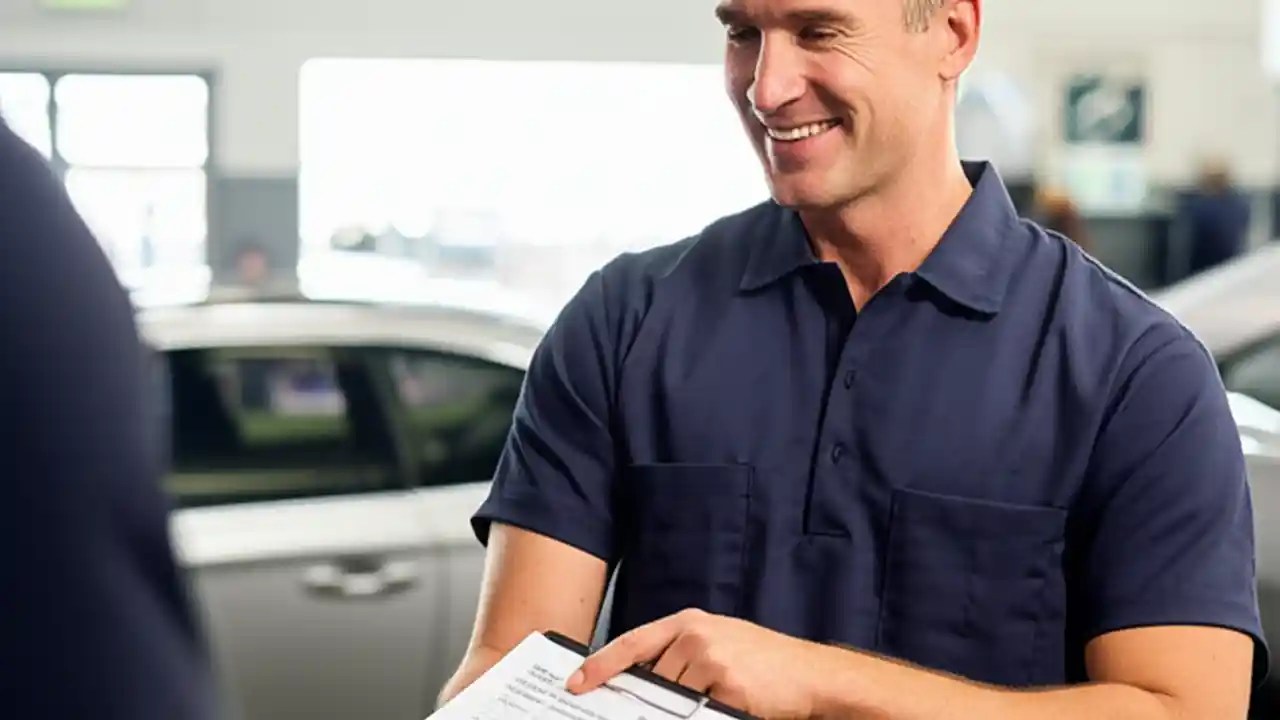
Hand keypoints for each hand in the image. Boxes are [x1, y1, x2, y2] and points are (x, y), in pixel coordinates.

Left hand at [565, 609, 829, 718]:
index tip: (576, 683)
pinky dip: (707, 715)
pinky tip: (730, 704)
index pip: (631, 642)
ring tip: (720, 696)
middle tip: (655, 706)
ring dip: (686, 708)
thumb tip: (641, 680)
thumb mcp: (718, 642)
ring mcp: (712, 661)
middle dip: (652, 698)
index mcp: (688, 622)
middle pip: (652, 678)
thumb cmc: (763, 660)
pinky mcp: (728, 688)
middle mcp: (696, 637)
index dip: (600, 664)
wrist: (809, 673)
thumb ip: (680, 654)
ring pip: (673, 699)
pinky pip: (699, 714)